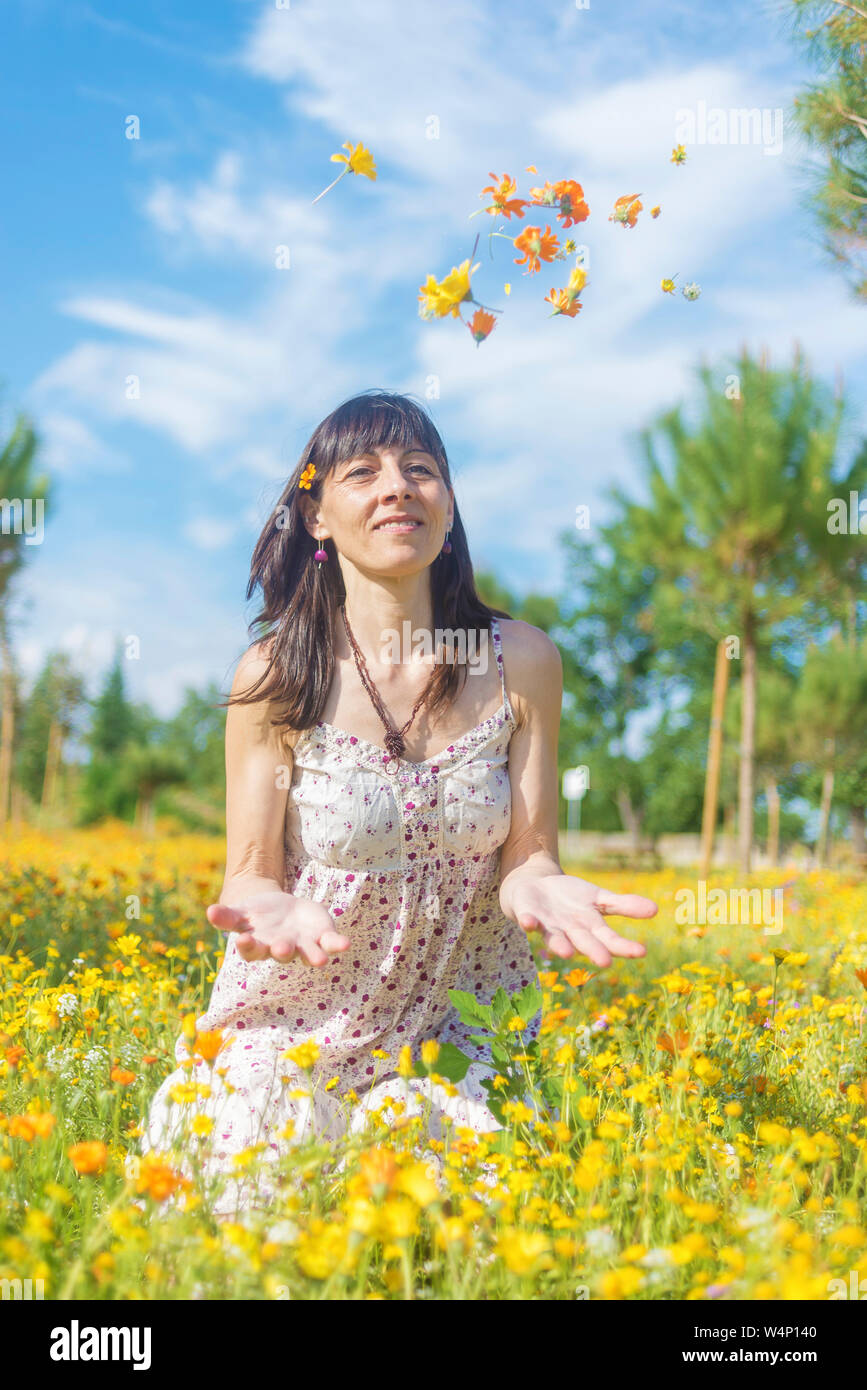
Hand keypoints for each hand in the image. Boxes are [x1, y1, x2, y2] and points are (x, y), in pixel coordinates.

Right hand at [206, 891, 350, 966]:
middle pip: (281, 954)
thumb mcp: (241, 913)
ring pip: (308, 954)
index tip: (244, 940)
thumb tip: (209, 911)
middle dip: (282, 951)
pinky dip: (337, 945)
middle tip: (281, 948)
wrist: (280, 910)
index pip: (251, 951)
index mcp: (258, 945)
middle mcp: (281, 949)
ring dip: (314, 956)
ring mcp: (303, 946)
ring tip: (320, 960)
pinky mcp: (322, 937)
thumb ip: (226, 916)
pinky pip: (331, 944)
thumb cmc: (256, 915)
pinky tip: (345, 944)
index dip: (248, 946)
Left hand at [507, 873, 656, 966]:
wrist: (533, 887)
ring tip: (566, 952)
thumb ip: (624, 905)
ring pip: (555, 937)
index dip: (623, 946)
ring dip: (560, 945)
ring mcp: (548, 925)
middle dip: (593, 951)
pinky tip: (528, 923)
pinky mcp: (527, 914)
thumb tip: (656, 909)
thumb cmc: (569, 898)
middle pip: (584, 942)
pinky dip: (528, 922)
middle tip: (606, 962)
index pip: (609, 939)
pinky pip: (527, 919)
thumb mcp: (598, 898)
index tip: (641, 952)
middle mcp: (570, 931)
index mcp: (590, 927)